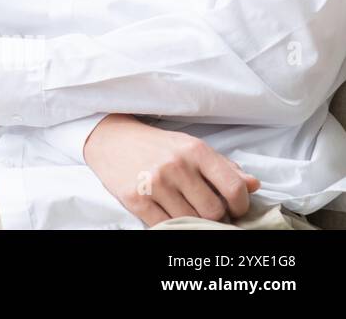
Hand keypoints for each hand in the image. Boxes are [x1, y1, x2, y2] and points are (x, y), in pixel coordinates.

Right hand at [83, 114, 260, 225]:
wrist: (111, 139)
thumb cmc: (156, 145)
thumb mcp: (191, 147)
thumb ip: (224, 167)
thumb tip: (254, 185)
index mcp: (195, 150)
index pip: (233, 188)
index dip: (240, 205)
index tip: (235, 208)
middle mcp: (176, 166)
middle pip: (213, 211)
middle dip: (214, 216)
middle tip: (206, 210)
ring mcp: (155, 183)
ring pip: (190, 221)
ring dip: (192, 220)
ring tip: (185, 208)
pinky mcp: (136, 198)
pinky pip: (164, 225)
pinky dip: (170, 223)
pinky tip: (168, 211)